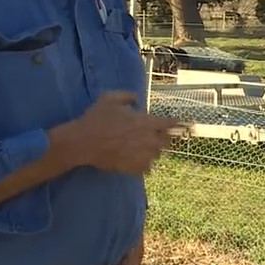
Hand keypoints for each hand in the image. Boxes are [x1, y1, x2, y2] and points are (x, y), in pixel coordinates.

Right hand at [71, 91, 188, 173]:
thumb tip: (136, 99)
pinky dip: (144, 163)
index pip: (169, 123)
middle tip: (156, 136)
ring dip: (153, 150)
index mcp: (146, 122)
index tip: (180, 123)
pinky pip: (147, 167)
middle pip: (166, 141)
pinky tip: (137, 159)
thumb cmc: (97, 118)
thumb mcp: (110, 98)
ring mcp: (142, 155)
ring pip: (157, 155)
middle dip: (163, 137)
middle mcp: (149, 139)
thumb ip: (127, 97)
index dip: (175, 123)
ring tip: (145, 148)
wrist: (84, 142)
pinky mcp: (134, 168)